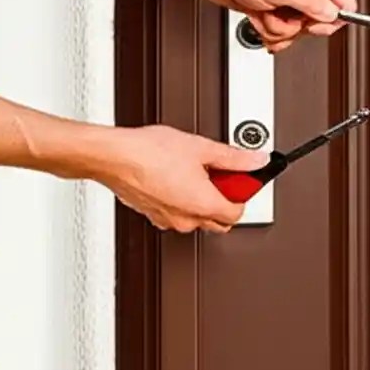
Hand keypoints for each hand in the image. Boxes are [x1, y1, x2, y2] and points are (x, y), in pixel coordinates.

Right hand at [101, 125, 270, 232]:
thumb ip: (235, 158)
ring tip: (196, 173)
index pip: (237, 214)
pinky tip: (177, 178)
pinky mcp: (152, 215)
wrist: (113, 156)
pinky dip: (183, 201)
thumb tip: (256, 160)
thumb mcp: (202, 148)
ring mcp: (167, 220)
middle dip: (224, 200)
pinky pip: (177, 214)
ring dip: (203, 200)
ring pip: (197, 219)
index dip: (242, 195)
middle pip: (219, 221)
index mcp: (203, 205)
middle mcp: (186, 219)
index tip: (240, 180)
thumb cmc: (150, 152)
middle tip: (221, 176)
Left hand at [200, 0, 357, 52]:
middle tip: (284, 15)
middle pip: (319, 22)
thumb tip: (333, 14)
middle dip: (298, 26)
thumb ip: (311, 2)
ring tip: (265, 12)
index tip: (314, 23)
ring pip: (298, 31)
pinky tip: (259, 20)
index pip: (342, 2)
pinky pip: (281, 33)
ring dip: (278, 29)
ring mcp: (289, 1)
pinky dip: (268, 32)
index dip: (333, 18)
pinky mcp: (274, 11)